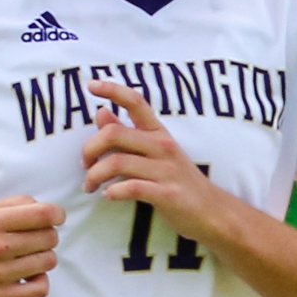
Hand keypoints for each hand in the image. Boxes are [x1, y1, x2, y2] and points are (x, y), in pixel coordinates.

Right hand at [0, 196, 62, 296]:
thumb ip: (17, 204)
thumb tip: (50, 212)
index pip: (44, 214)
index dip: (57, 214)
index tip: (55, 218)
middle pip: (49, 238)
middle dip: (47, 236)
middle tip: (34, 240)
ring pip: (48, 262)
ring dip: (43, 258)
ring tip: (28, 258)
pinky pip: (40, 288)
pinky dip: (40, 280)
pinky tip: (28, 275)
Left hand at [80, 80, 223, 245]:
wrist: (212, 212)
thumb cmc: (177, 180)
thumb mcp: (155, 152)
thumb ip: (128, 133)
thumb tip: (101, 111)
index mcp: (158, 132)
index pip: (135, 101)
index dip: (112, 89)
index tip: (90, 84)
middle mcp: (162, 146)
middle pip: (113, 133)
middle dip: (89, 149)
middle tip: (84, 165)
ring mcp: (166, 170)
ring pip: (116, 162)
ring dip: (94, 175)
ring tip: (90, 186)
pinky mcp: (167, 194)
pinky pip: (131, 187)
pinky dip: (112, 192)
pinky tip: (108, 195)